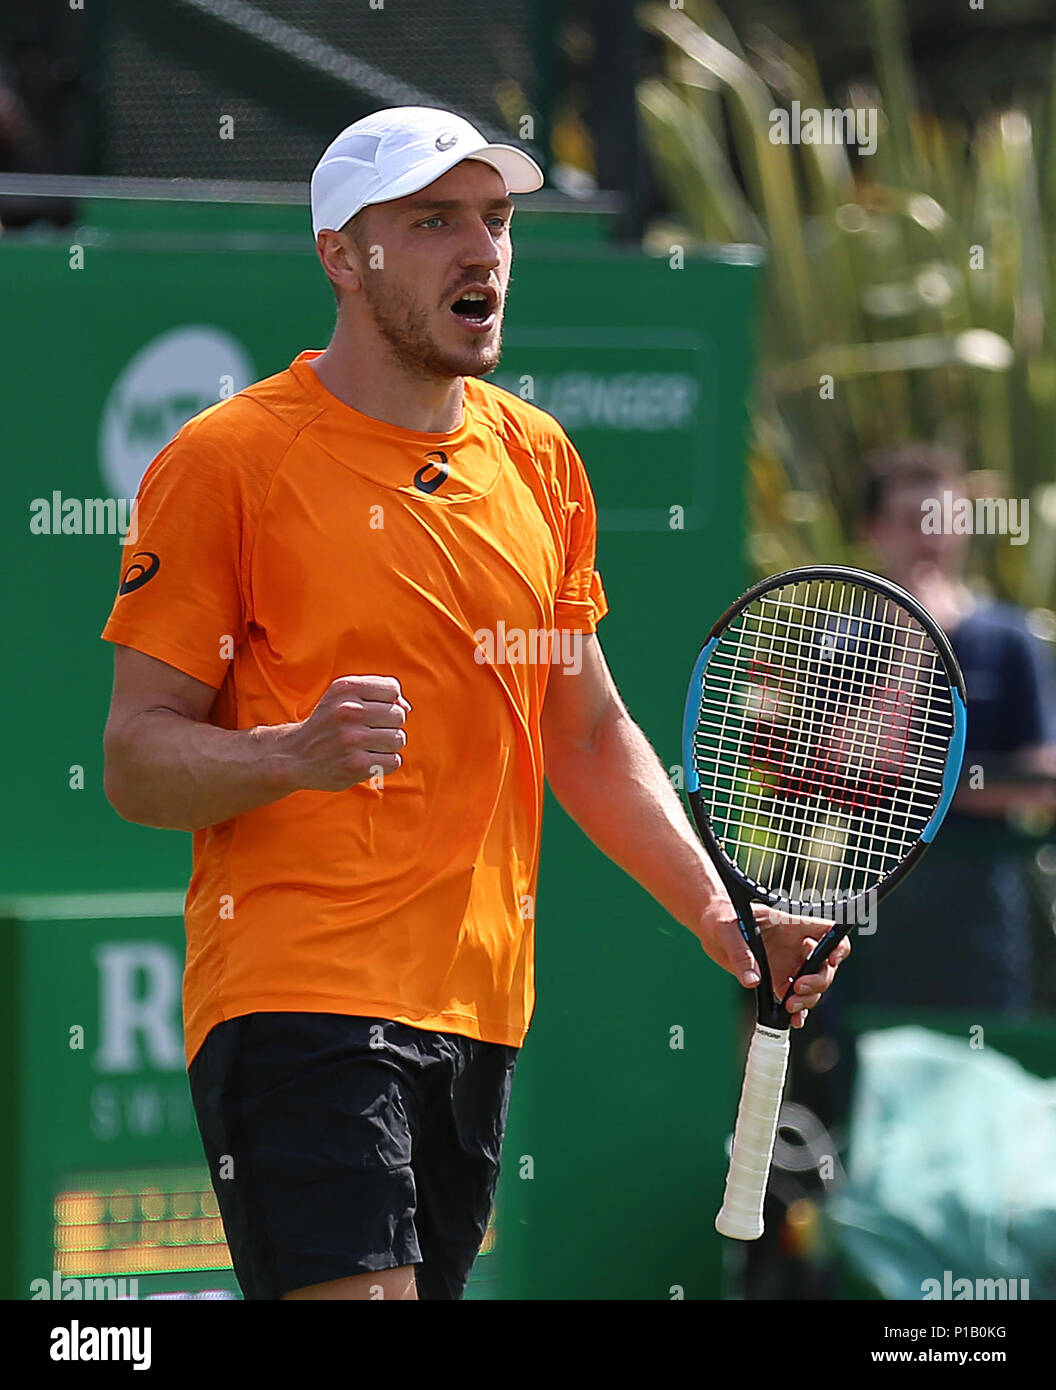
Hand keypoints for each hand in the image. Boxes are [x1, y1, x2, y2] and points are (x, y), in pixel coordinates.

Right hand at [283, 675, 410, 791]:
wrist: (295, 755)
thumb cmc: (328, 723)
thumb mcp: (343, 696)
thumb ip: (377, 692)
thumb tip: (407, 707)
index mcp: (345, 688)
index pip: (393, 690)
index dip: (388, 702)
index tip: (372, 711)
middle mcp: (348, 711)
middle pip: (399, 715)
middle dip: (389, 725)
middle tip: (369, 731)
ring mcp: (352, 740)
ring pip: (398, 739)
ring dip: (388, 745)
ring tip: (368, 746)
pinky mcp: (355, 765)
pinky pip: (393, 761)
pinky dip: (385, 762)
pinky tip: (367, 760)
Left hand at [698, 892, 850, 1028]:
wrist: (711, 929)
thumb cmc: (722, 917)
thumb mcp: (729, 930)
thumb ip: (742, 953)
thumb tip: (753, 981)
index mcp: (792, 925)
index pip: (829, 932)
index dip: (838, 946)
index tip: (831, 960)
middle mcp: (796, 946)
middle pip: (825, 965)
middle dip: (818, 980)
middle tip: (797, 988)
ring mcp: (790, 964)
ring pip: (813, 986)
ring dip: (808, 999)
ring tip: (789, 1006)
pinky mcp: (778, 980)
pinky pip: (795, 998)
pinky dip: (797, 1011)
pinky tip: (792, 1019)